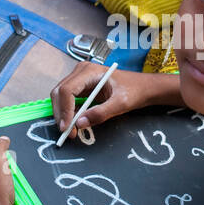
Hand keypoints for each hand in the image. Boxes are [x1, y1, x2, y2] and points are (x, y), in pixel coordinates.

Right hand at [50, 63, 172, 138]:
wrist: (143, 87)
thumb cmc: (135, 91)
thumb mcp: (121, 104)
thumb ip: (101, 113)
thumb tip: (80, 123)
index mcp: (90, 71)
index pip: (67, 90)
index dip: (64, 110)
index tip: (68, 127)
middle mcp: (81, 72)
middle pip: (59, 93)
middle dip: (61, 114)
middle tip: (68, 133)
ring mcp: (79, 78)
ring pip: (60, 96)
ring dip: (63, 114)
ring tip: (71, 130)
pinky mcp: (81, 86)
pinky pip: (68, 99)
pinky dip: (68, 112)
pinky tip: (75, 123)